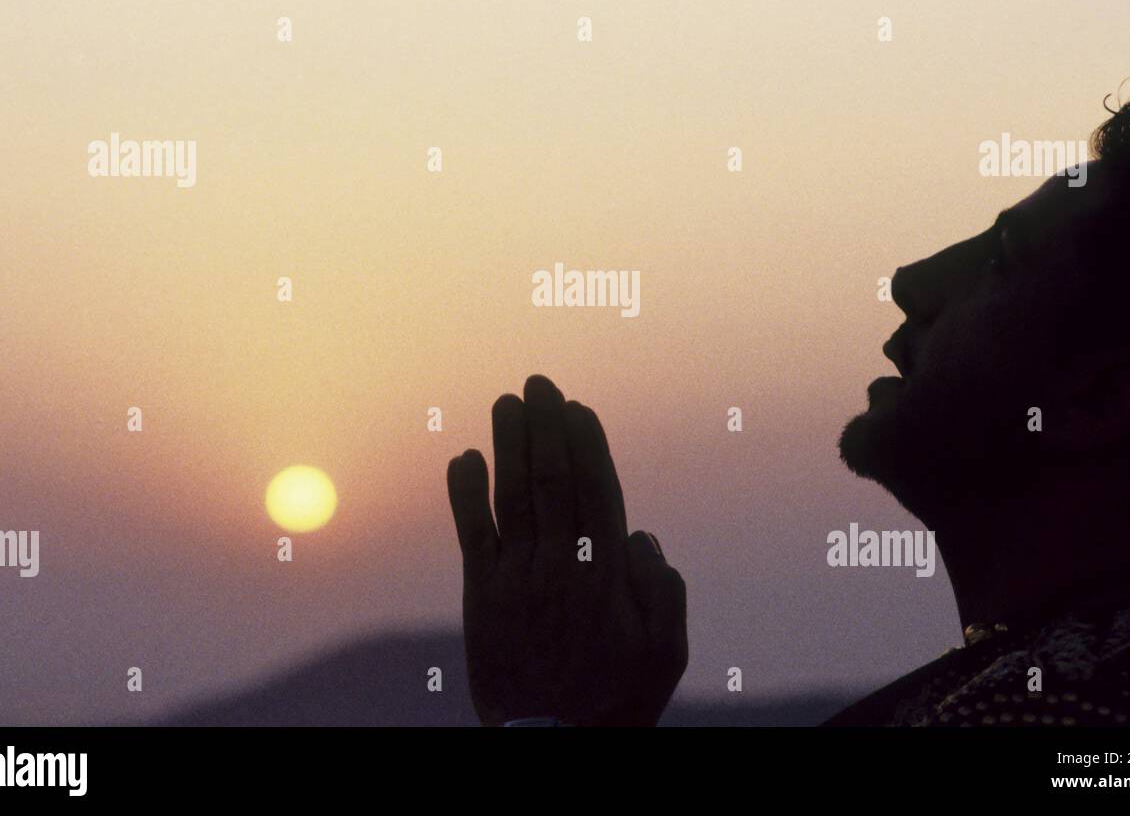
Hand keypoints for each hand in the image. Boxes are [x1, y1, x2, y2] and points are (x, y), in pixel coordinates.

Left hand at [446, 374, 687, 725]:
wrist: (552, 746)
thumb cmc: (614, 701)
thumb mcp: (666, 653)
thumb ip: (663, 590)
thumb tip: (640, 535)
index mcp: (606, 574)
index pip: (595, 491)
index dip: (585, 445)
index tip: (578, 409)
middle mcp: (559, 565)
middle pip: (552, 480)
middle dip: (545, 427)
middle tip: (538, 384)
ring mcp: (516, 578)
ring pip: (511, 496)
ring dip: (508, 444)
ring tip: (505, 403)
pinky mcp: (482, 596)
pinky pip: (472, 533)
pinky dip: (465, 494)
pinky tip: (463, 459)